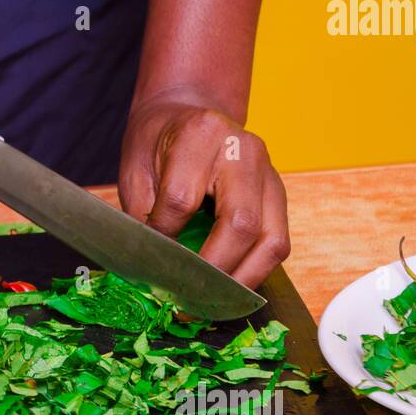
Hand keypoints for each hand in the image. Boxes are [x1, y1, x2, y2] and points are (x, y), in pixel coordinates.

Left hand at [118, 90, 289, 288]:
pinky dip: (255, 270)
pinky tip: (230, 286)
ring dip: (243, 280)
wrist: (189, 110)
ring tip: (213, 304)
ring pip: (272, 240)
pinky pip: (277, 241)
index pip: (182, 200)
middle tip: (186, 301)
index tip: (150, 262)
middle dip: (213, 272)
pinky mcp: (278, 194)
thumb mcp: (136, 168)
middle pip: (241, 224)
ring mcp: (269, 172)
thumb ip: (144, 214)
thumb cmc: (158, 140)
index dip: (164, 239)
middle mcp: (243, 151)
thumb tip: (151, 267)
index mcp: (200, 135)